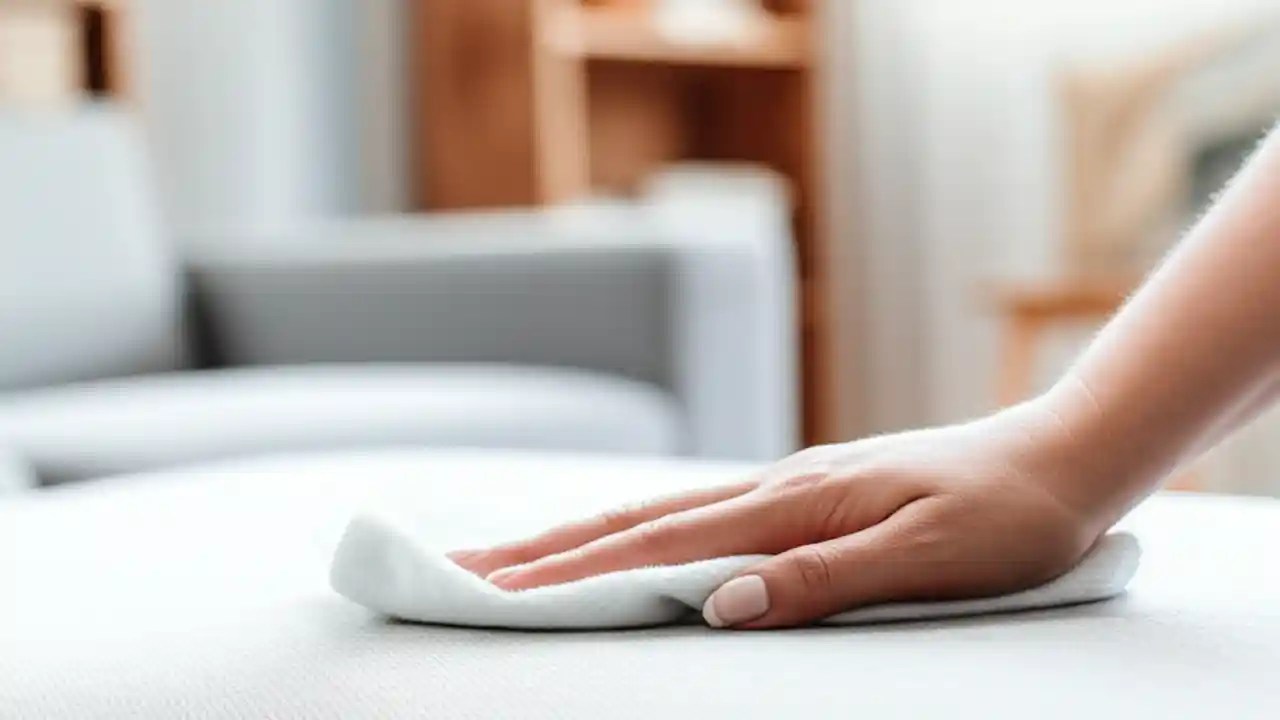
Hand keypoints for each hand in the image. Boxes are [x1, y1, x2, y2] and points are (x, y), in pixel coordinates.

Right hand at [451, 400, 1113, 628]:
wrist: (1061, 461)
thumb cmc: (1007, 517)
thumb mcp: (927, 559)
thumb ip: (821, 580)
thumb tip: (717, 606)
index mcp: (792, 504)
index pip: (656, 547)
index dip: (569, 572)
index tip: (490, 587)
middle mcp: (773, 490)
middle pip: (632, 521)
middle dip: (538, 550)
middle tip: (457, 567)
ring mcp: (785, 489)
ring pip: (657, 514)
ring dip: (575, 536)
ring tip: (511, 555)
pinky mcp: (804, 497)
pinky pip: (697, 517)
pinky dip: (634, 532)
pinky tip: (620, 540)